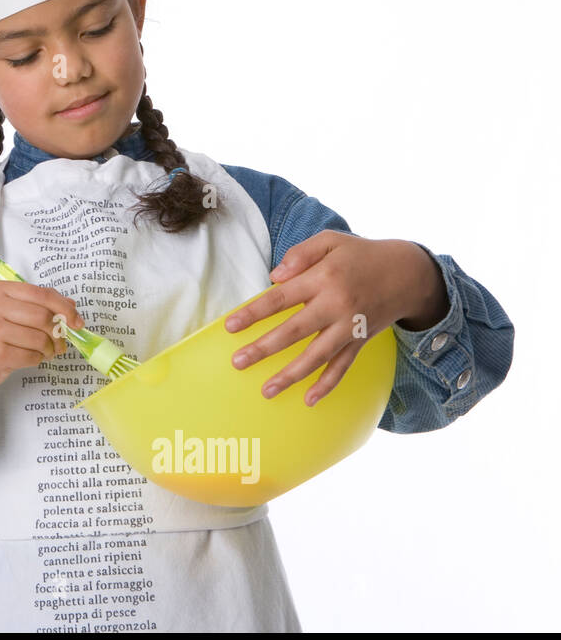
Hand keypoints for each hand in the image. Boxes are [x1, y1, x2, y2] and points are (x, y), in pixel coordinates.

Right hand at [0, 280, 84, 390]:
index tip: (77, 322)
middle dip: (58, 333)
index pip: (42, 294)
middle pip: (43, 317)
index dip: (64, 308)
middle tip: (60, 343)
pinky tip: (29, 358)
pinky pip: (31, 356)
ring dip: (48, 349)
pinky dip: (37, 360)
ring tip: (44, 351)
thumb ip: (39, 305)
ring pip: (40, 339)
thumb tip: (72, 306)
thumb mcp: (9, 311)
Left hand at [222, 231, 441, 406]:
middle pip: (295, 331)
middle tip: (238, 362)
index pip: (281, 298)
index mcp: (324, 279)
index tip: (230, 326)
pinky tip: (309, 400)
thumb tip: (274, 276)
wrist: (408, 274)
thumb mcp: (331, 240)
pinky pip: (343, 366)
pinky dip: (328, 385)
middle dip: (264, 348)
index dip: (254, 313)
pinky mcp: (361, 341)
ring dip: (291, 375)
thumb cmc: (360, 255)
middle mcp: (337, 305)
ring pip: (317, 356)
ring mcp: (349, 327)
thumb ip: (301, 254)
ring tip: (266, 390)